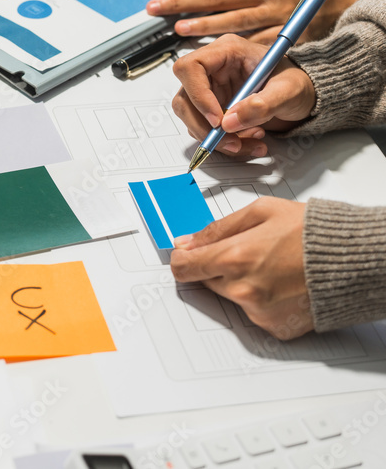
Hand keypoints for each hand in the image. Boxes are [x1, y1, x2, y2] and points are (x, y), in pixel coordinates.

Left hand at [146, 0, 338, 42]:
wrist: (333, 0)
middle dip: (180, 2)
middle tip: (154, 7)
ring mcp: (272, 11)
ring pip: (231, 18)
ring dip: (202, 24)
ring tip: (177, 27)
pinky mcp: (280, 34)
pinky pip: (250, 40)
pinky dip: (229, 44)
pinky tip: (210, 48)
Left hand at [170, 197, 312, 339]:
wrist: (356, 259)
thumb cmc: (314, 231)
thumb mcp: (260, 212)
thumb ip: (216, 229)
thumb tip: (186, 242)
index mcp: (234, 257)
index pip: (183, 267)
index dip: (183, 258)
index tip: (187, 253)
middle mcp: (243, 289)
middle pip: (207, 280)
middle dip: (219, 266)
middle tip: (250, 252)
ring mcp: (259, 311)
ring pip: (230, 296)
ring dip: (241, 282)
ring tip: (273, 265)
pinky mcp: (275, 326)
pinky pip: (253, 312)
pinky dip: (262, 299)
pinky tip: (282, 283)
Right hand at [171, 34, 315, 156]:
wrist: (302, 97)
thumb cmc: (297, 83)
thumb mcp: (289, 90)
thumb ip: (263, 104)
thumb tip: (231, 121)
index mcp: (227, 51)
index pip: (191, 67)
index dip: (198, 95)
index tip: (217, 120)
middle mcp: (213, 70)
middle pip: (185, 98)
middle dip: (204, 126)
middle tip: (229, 141)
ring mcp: (210, 90)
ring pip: (191, 118)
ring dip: (215, 138)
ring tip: (245, 143)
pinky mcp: (211, 109)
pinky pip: (204, 130)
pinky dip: (223, 142)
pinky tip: (247, 140)